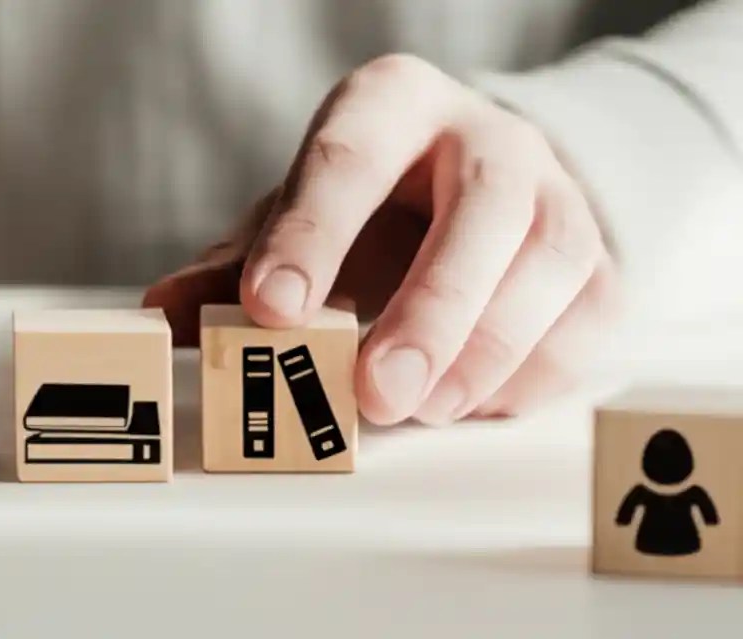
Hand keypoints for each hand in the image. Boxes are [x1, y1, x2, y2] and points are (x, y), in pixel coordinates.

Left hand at [146, 54, 621, 424]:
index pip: (351, 159)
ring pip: (549, 261)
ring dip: (486, 349)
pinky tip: (471, 403)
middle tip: (373, 394)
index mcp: (393, 107)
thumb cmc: (369, 211)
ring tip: (418, 408)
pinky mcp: (598, 261)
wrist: (470, 196)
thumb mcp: (293, 223)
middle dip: (428, 309)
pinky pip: (587, 318)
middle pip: (480, 210)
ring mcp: (556, 195)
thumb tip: (163, 313)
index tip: (269, 309)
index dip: (310, 236)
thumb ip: (231, 269)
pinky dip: (532, 373)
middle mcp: (487, 138)